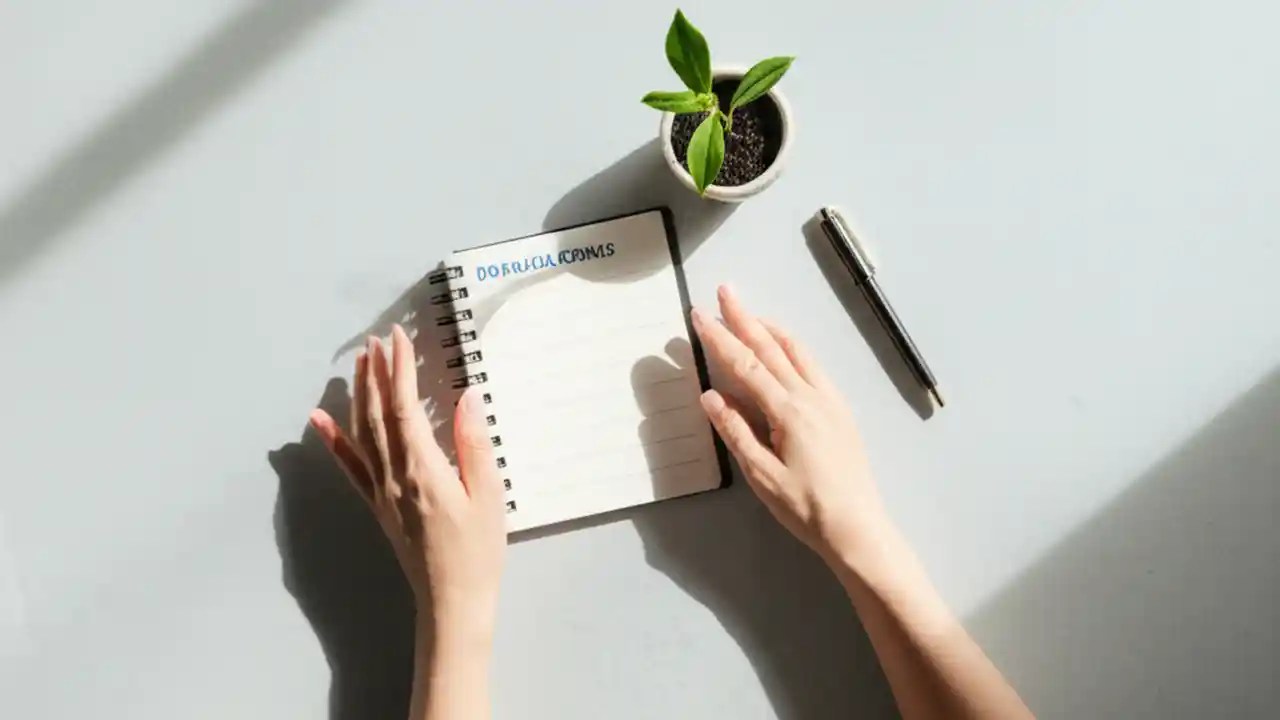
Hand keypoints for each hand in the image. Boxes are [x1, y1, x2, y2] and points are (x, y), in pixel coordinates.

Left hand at [309, 325, 505, 643]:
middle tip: (376, 340)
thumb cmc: (478, 551)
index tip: (397, 339)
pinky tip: (318, 420)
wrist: (452, 601)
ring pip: (361, 433)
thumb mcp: (488, 495)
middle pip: (377, 414)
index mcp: (422, 469)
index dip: (399, 370)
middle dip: (376, 373)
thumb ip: (474, 445)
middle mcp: (393, 475)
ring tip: (359, 364)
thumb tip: (466, 398)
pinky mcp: (378, 506)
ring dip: (358, 395)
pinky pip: (351, 468)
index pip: (404, 407)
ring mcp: (381, 491)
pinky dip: (333, 441)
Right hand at [691, 285, 895, 570]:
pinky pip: (813, 367)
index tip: (701, 317)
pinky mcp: (841, 412)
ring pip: (797, 353)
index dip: (721, 339)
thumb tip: (711, 397)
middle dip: (745, 319)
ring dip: (771, 329)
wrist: (857, 527)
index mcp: (788, 412)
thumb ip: (736, 432)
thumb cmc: (806, 508)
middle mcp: (811, 397)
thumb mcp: (762, 476)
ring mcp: (830, 402)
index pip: (746, 365)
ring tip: (752, 314)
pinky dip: (793, 348)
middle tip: (726, 292)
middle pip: (771, 348)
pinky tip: (786, 349)